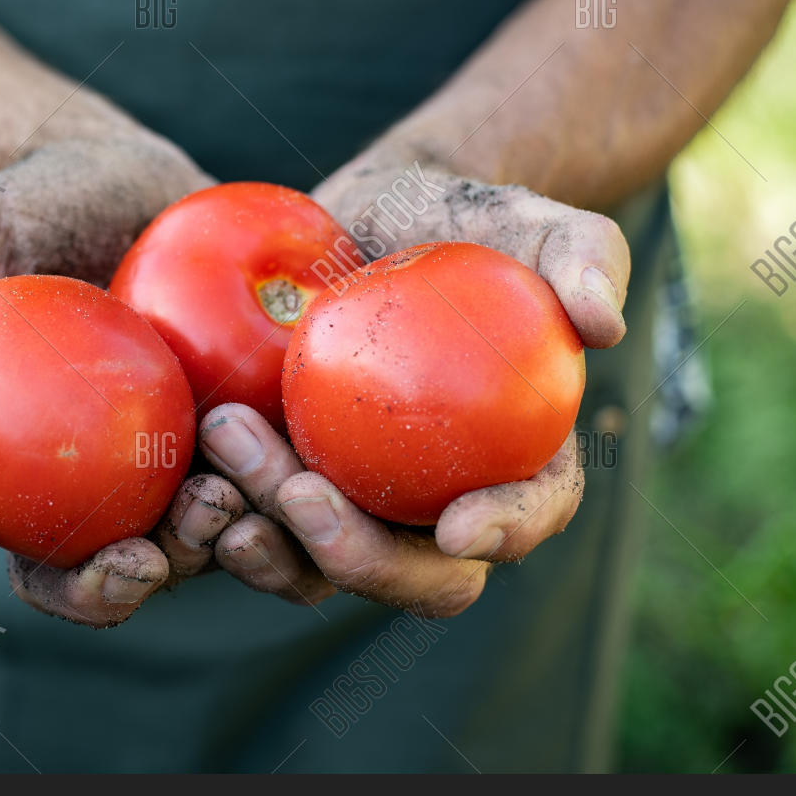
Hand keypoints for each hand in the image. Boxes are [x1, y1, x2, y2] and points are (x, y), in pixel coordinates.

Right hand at [0, 135, 236, 626]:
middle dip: (93, 591)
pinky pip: (236, 494)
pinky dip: (256, 502)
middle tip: (132, 564)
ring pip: (157, 550)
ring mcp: (138, 473)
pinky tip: (280, 480)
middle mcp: (54, 480)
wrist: (132, 176)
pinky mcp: (214, 449)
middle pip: (57, 569)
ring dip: (189, 553)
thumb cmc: (35, 200)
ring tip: (217, 505)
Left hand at [193, 163, 630, 616]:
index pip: (530, 515)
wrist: (360, 222)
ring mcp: (355, 507)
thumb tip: (604, 326)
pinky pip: (255, 528)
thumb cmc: (457, 222)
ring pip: (321, 566)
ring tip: (226, 459)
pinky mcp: (282, 490)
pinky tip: (191, 476)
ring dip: (273, 537)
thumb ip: (580, 256)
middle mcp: (436, 507)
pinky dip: (220, 520)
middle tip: (303, 495)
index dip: (504, 534)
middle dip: (361, 557)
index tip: (459, 524)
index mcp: (517, 462)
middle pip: (416, 576)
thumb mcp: (524, 219)